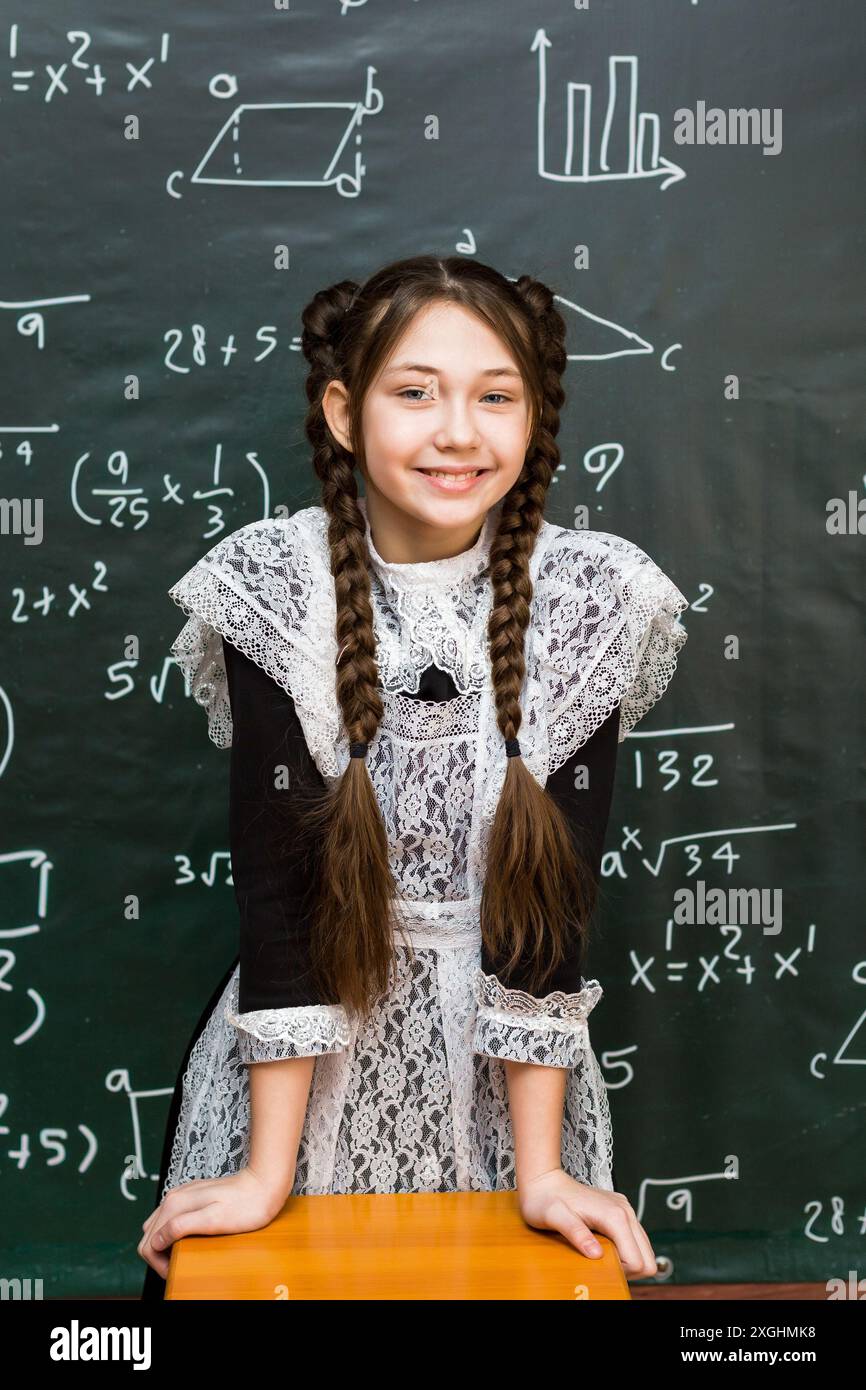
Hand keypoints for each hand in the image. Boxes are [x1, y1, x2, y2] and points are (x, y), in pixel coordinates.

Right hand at [138, 1165, 291, 1280]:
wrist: (264, 1183)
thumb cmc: (245, 1205)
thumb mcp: (213, 1220)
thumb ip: (181, 1227)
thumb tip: (156, 1240)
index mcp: (175, 1204)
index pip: (148, 1243)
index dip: (159, 1264)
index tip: (176, 1271)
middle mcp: (174, 1197)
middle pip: (149, 1235)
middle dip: (158, 1255)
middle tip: (179, 1266)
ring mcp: (183, 1195)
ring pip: (158, 1227)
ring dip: (165, 1245)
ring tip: (184, 1255)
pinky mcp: (193, 1197)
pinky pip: (172, 1219)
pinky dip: (173, 1234)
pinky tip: (190, 1240)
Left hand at [518, 1167, 656, 1278]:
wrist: (544, 1180)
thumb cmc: (545, 1200)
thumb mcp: (554, 1217)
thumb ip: (576, 1234)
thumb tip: (596, 1254)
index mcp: (615, 1216)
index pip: (638, 1261)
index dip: (621, 1272)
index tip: (599, 1265)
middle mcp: (625, 1211)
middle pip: (648, 1258)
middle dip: (629, 1269)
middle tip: (602, 1264)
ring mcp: (625, 1210)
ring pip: (643, 1250)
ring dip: (627, 1260)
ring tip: (600, 1254)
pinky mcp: (620, 1212)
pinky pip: (634, 1240)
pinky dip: (624, 1250)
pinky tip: (602, 1245)